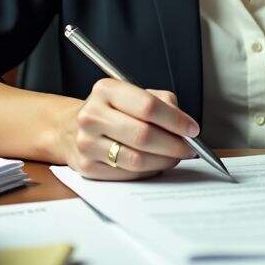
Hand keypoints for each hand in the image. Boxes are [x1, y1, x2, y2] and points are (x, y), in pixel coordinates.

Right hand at [63, 78, 199, 179]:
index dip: (176, 120)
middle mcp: (92, 116)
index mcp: (105, 90)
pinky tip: (156, 163)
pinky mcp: (87, 167)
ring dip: (164, 160)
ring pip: (137, 159)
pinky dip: (149, 171)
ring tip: (175, 156)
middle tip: (189, 148)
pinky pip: (129, 174)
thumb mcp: (133, 94)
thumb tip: (185, 127)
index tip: (192, 129)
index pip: (148, 106)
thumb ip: (162, 103)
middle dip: (174, 144)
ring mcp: (87, 143)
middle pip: (144, 135)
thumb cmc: (112, 110)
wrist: (71, 128)